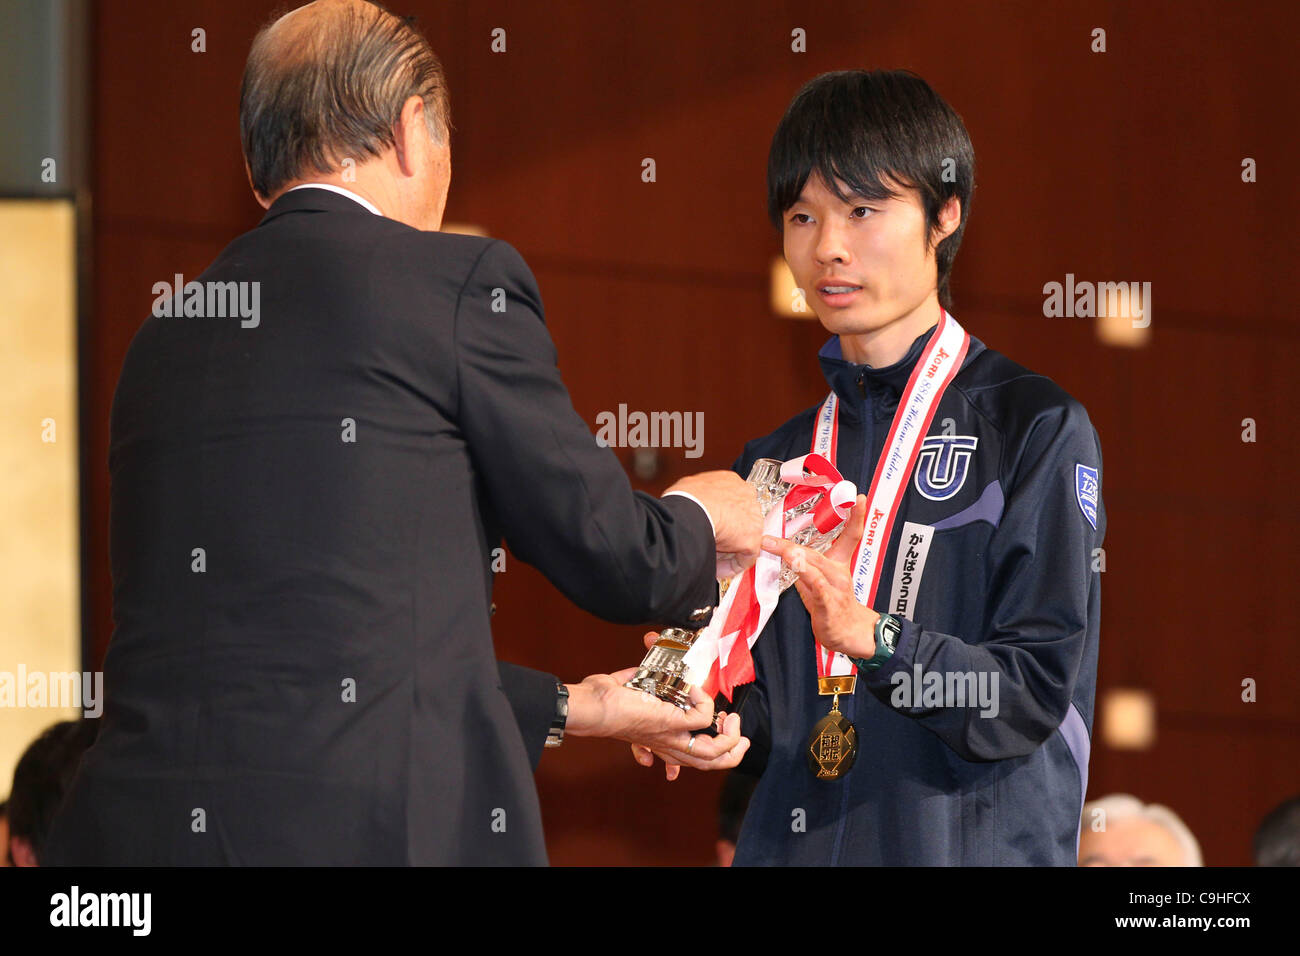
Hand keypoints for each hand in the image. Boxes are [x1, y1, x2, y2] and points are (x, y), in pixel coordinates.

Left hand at [565, 651, 749, 780]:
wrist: (591, 708)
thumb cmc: (599, 703)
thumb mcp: (623, 694)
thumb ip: (633, 685)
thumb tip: (636, 673)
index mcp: (656, 740)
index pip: (682, 760)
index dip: (698, 757)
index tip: (705, 739)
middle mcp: (666, 744)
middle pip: (708, 764)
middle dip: (731, 753)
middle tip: (738, 735)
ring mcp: (671, 737)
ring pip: (712, 754)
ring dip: (730, 738)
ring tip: (731, 719)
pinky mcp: (671, 723)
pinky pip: (704, 719)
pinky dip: (706, 703)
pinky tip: (698, 691)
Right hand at [665, 471, 762, 577]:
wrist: (691, 511)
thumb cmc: (684, 499)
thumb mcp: (687, 489)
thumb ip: (696, 498)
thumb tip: (688, 506)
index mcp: (730, 481)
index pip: (732, 501)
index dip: (722, 517)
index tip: (712, 527)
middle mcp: (746, 496)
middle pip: (740, 519)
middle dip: (728, 535)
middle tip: (712, 547)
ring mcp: (753, 517)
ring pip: (743, 539)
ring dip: (729, 552)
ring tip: (711, 561)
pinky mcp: (752, 538)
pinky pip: (744, 557)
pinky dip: (732, 566)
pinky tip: (718, 569)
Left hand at [759, 494, 878, 659]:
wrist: (851, 634)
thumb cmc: (834, 606)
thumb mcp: (818, 582)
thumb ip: (804, 566)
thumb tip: (786, 553)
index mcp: (839, 564)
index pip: (851, 536)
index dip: (856, 516)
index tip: (860, 498)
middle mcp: (838, 573)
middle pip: (817, 551)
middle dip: (791, 542)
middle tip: (770, 534)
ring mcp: (835, 588)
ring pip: (814, 567)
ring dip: (794, 556)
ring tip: (778, 547)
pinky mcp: (830, 604)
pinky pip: (818, 588)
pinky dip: (808, 577)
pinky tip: (797, 569)